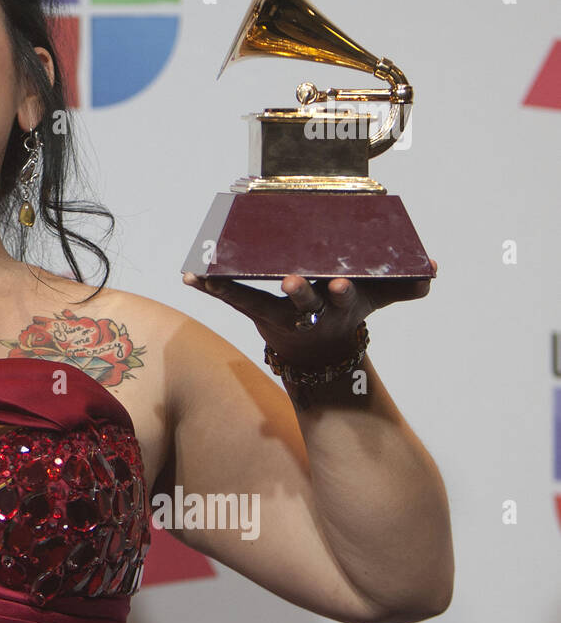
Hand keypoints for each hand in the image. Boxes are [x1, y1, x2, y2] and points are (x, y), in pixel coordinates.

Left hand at [182, 259, 436, 367]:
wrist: (320, 352)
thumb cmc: (348, 312)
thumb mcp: (378, 302)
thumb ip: (405, 286)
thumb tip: (432, 270)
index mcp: (338, 306)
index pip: (341, 298)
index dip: (341, 292)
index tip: (342, 284)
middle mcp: (307, 312)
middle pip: (303, 303)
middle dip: (300, 292)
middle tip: (292, 279)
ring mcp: (277, 314)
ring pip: (254, 301)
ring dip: (234, 289)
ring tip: (211, 277)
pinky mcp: (254, 312)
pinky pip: (229, 297)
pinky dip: (209, 286)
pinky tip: (189, 275)